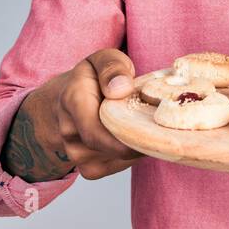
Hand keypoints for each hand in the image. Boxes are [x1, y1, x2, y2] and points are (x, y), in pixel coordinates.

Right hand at [23, 48, 144, 180]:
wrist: (65, 101)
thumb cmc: (90, 78)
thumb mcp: (102, 59)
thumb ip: (112, 68)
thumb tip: (122, 88)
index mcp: (73, 102)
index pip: (95, 131)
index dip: (126, 135)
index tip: (153, 128)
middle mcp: (70, 132)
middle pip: (112, 149)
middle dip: (141, 140)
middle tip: (163, 127)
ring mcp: (77, 154)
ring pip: (120, 159)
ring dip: (138, 145)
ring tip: (144, 124)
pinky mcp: (89, 169)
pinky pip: (119, 166)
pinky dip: (132, 154)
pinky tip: (132, 136)